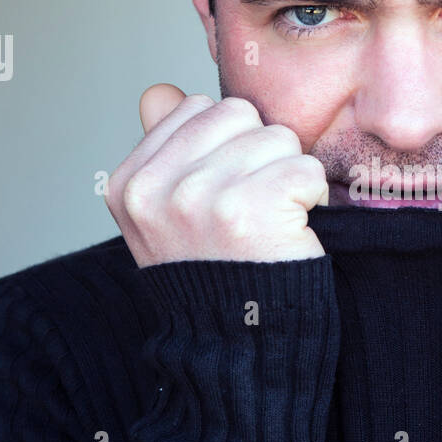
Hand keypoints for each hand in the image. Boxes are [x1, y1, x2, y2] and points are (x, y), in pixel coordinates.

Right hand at [105, 83, 327, 266]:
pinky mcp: (247, 210)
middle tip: (254, 206)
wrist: (239, 349)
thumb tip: (160, 92)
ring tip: (271, 221)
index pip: (194, 108)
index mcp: (129, 184)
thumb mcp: (165, 216)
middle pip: (238, 114)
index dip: (227, 144)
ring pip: (277, 137)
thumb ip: (163, 150)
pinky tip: (292, 230)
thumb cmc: (215, 277)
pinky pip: (304, 167)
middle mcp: (155, 188)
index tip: (224, 192)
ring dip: (289, 176)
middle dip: (261, 153)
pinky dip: (312, 197)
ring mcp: (198, 198)